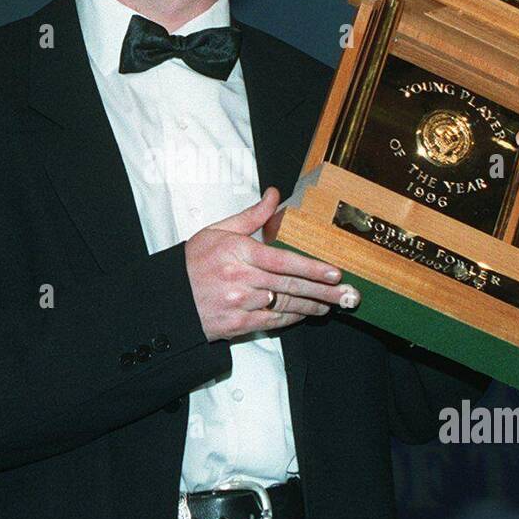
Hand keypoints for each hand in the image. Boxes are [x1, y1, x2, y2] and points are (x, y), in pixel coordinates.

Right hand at [184, 187, 359, 340]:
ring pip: (285, 305)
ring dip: (312, 306)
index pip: (284, 261)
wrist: (170, 297)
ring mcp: (240, 304)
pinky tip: (305, 314)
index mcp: (239, 253)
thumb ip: (252, 215)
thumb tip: (275, 194)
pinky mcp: (238, 324)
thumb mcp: (218, 231)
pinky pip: (272, 321)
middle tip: (347, 294)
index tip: (334, 272)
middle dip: (324, 291)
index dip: (312, 268)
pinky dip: (291, 318)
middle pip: (291, 286)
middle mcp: (241, 280)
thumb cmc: (193, 262)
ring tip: (331, 305)